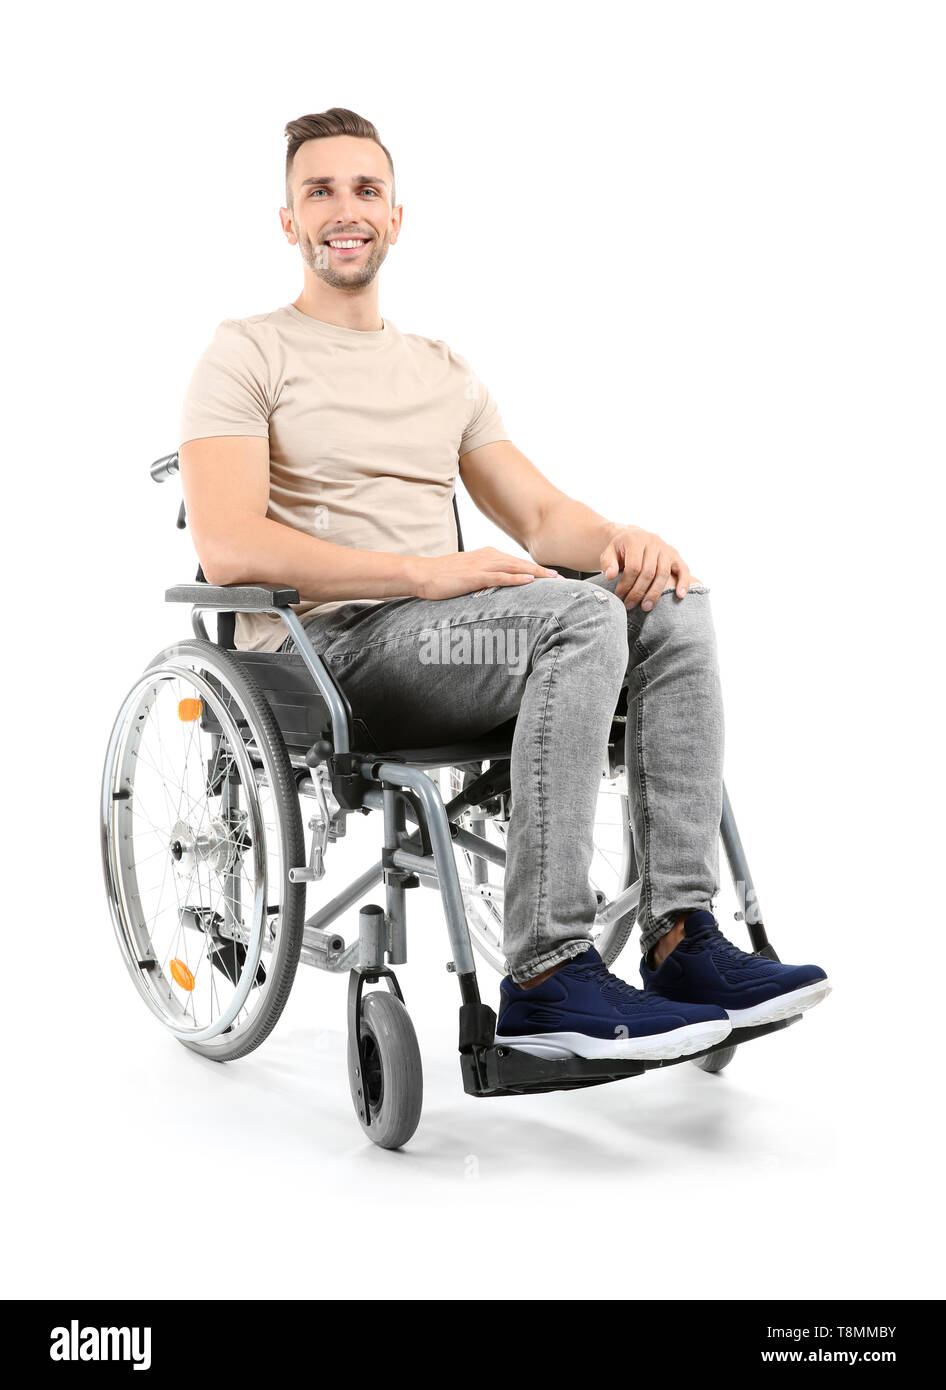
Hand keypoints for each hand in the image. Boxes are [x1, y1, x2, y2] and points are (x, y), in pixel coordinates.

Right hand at [412, 548, 561, 600]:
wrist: (422, 574)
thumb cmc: (442, 576)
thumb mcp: (468, 574)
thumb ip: (484, 577)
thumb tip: (496, 587)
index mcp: (487, 555)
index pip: (516, 562)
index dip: (535, 568)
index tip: (550, 576)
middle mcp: (488, 556)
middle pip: (521, 563)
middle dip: (542, 570)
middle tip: (561, 578)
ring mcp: (481, 565)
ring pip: (515, 568)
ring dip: (535, 573)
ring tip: (552, 579)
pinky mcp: (474, 576)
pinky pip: (500, 576)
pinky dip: (516, 578)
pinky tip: (529, 581)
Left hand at [600, 525, 699, 609]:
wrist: (633, 536)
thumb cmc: (620, 550)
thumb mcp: (609, 553)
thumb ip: (608, 563)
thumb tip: (610, 575)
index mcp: (636, 540)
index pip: (633, 566)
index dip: (626, 584)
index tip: (619, 596)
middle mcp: (653, 542)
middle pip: (648, 572)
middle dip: (638, 592)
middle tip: (629, 606)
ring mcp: (665, 549)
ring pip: (663, 573)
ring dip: (655, 593)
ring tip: (646, 607)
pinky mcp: (675, 555)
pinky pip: (683, 569)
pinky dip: (683, 582)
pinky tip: (680, 596)